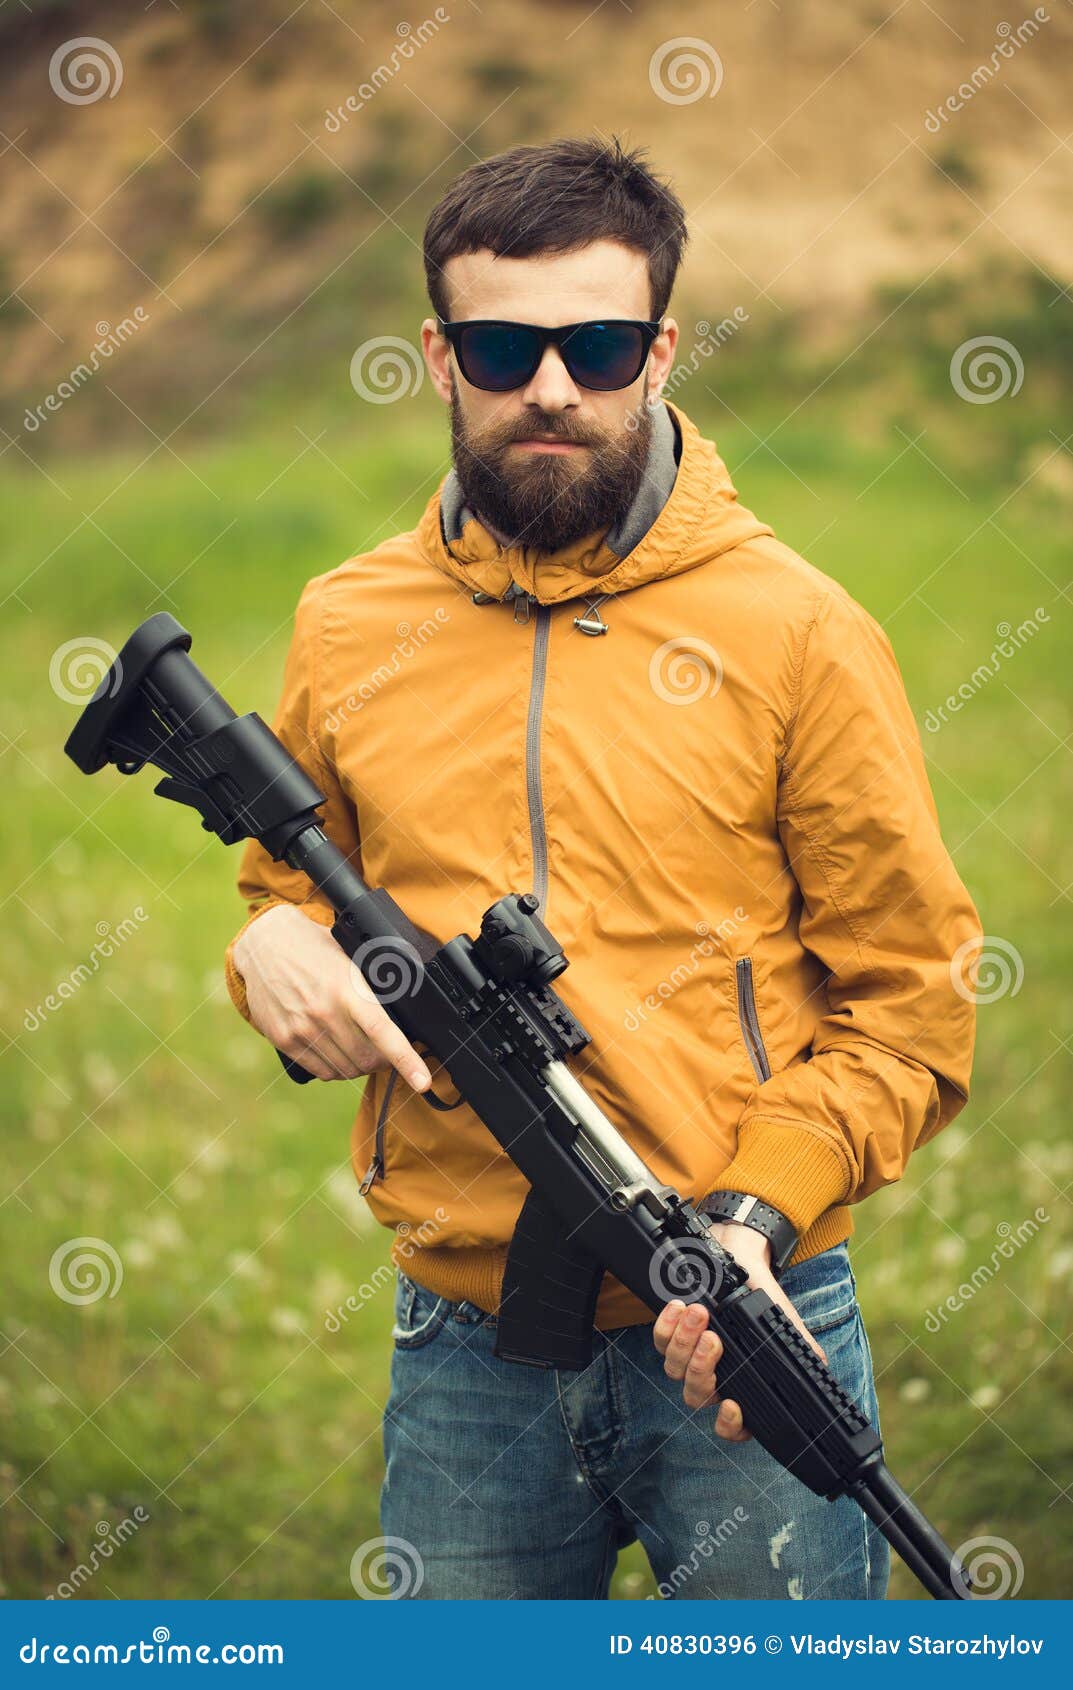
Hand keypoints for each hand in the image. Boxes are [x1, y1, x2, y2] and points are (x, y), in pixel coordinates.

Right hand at [233, 904, 431, 1089]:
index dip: (407, 1060)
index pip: (383, 1032)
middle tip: (388, 1052)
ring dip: (361, 1066)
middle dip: (385, 1061)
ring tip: (363, 1050)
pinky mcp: (284, 1039)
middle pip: (367, 1059)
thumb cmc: (314, 948)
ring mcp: (302, 1029)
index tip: (423, 1082)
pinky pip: (323, 1071)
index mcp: (346, 988)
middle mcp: (324, 1012)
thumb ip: (372, 986)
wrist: (265, 943)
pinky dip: (338, 1070)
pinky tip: (341, 1054)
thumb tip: (403, 1014)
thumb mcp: (350, 957)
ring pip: (346, 1070)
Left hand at [651, 1220, 825, 1441]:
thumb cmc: (764, 1299)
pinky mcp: (671, 1333)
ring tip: (700, 1314)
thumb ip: (802, 1350)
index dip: (729, 1426)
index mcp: (741, 1385)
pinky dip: (666, 1326)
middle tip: (714, 1339)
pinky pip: (659, 1342)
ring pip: (675, 1370)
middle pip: (697, 1395)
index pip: (733, 1426)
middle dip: (703, 1370)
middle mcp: (713, 1377)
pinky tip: (680, 1309)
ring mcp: (689, 1356)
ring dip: (685, 1344)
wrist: (743, 1263)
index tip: (732, 1406)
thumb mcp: (787, 1324)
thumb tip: (819, 1368)